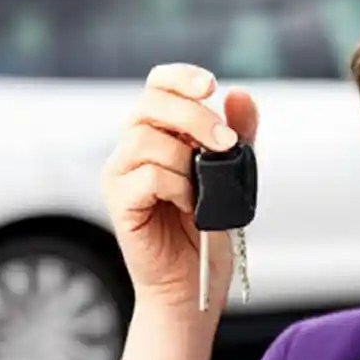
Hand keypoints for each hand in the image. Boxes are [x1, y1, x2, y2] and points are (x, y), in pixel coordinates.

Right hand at [101, 63, 258, 316]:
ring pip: (148, 140)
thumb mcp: (233, 171)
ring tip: (202, 188)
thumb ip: (238, 134)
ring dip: (186, 160)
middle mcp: (131, 146)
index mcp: (157, 131)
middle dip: (195, 116)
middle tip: (226, 142)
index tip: (210, 85)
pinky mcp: (119, 202)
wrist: (195, 282)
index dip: (181, 77)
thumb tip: (240, 94)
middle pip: (151, 104)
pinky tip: (188, 205)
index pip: (158, 85)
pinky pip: (147, 176)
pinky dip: (176, 186)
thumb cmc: (208, 226)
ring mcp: (120, 174)